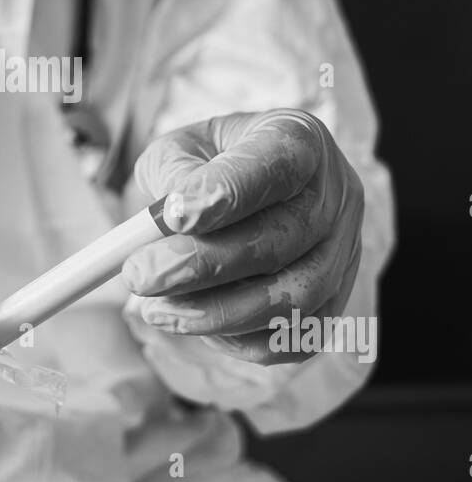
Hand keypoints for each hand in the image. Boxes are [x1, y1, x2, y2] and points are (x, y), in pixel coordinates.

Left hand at [123, 111, 363, 365]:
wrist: (253, 192)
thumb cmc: (212, 165)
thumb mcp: (184, 146)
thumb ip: (172, 170)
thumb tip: (171, 218)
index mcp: (299, 140)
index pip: (278, 164)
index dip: (227, 192)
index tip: (173, 216)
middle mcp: (334, 197)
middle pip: (281, 240)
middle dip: (200, 265)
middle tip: (139, 276)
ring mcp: (342, 255)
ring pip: (291, 299)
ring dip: (213, 312)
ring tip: (154, 309)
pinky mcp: (333, 305)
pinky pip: (292, 339)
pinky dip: (237, 340)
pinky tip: (195, 323)